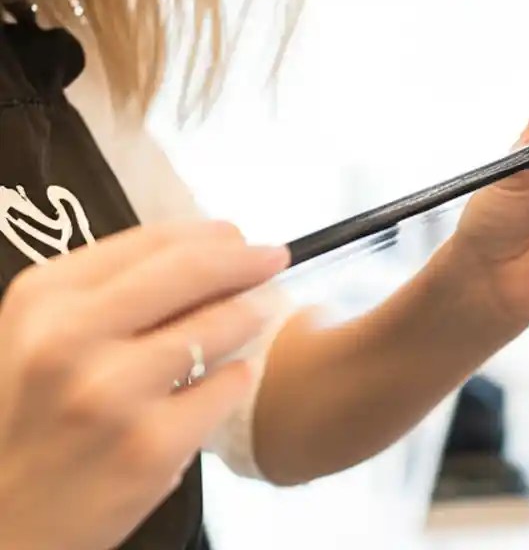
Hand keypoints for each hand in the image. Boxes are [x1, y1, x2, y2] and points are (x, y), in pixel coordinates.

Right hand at [0, 223, 286, 549]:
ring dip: (248, 316)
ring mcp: (113, 393)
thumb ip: (110, 294)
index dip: (207, 234)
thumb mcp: (42, 338)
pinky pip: (228, 386)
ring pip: (222, 325)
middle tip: (276, 256)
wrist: (9, 520)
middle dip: (247, 259)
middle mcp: (71, 339)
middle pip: (193, 270)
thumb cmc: (35, 418)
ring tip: (253, 317)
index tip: (238, 235)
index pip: (150, 241)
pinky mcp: (153, 444)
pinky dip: (235, 378)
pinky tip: (222, 382)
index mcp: (43, 300)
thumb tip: (208, 250)